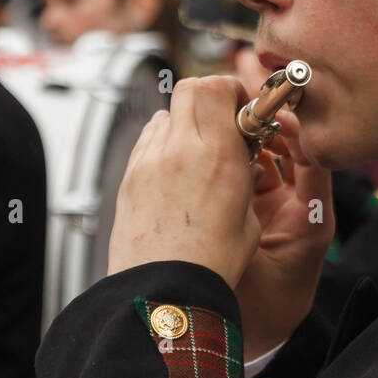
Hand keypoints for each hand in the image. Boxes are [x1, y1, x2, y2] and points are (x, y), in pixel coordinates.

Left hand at [107, 76, 260, 285]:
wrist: (163, 292)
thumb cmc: (210, 264)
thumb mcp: (248, 216)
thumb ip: (244, 175)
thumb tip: (242, 160)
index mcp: (217, 154)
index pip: (217, 86)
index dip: (232, 90)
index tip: (243, 110)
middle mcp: (180, 148)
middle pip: (189, 88)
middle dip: (209, 97)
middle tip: (223, 123)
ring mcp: (149, 160)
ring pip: (167, 113)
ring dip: (186, 122)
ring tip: (198, 153)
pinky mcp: (129, 176)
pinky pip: (148, 140)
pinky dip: (163, 143)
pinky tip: (175, 170)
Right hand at [233, 108, 333, 359]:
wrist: (256, 333)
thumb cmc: (263, 308)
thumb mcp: (252, 264)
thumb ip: (238, 223)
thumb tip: (225, 173)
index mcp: (311, 220)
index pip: (314, 162)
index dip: (298, 132)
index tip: (276, 108)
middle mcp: (299, 205)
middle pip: (295, 150)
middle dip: (274, 123)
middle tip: (249, 101)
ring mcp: (278, 204)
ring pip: (271, 155)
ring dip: (254, 134)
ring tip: (232, 116)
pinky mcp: (258, 205)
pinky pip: (252, 166)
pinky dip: (240, 151)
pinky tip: (221, 139)